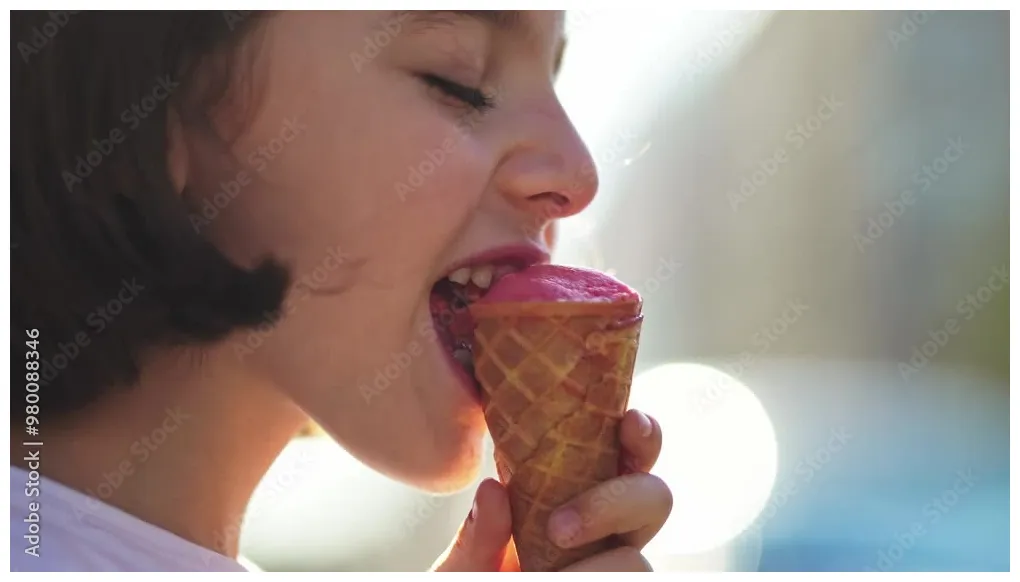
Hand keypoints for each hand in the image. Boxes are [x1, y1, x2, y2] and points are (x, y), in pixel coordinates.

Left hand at [432, 409, 670, 571]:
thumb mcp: (467, 563)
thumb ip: (479, 534)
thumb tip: (493, 489)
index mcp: (577, 498)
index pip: (624, 455)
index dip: (640, 435)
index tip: (630, 421)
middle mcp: (609, 533)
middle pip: (654, 498)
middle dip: (615, 503)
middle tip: (557, 528)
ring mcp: (616, 566)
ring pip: (638, 559)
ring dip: (596, 567)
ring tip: (548, 576)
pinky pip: (631, 578)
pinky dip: (590, 577)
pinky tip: (557, 580)